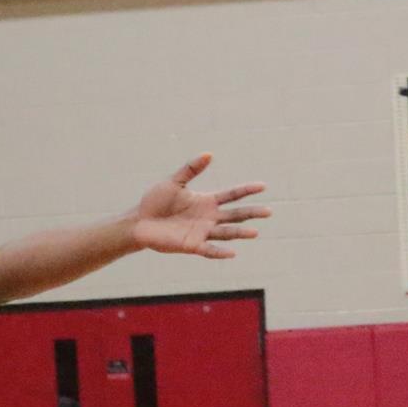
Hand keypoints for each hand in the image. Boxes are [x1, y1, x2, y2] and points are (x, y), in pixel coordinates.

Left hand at [130, 153, 269, 258]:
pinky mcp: (192, 245)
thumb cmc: (155, 201)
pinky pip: (209, 249)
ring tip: (255, 232)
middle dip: (251, 213)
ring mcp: (201, 232)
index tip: (263, 186)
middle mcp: (208, 217)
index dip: (246, 190)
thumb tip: (209, 153)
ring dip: (240, 233)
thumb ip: (191, 169)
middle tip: (269, 212)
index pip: (232, 195)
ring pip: (226, 233)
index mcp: (206, 201)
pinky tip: (232, 253)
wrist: (139, 221)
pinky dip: (220, 252)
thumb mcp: (173, 182)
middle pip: (235, 215)